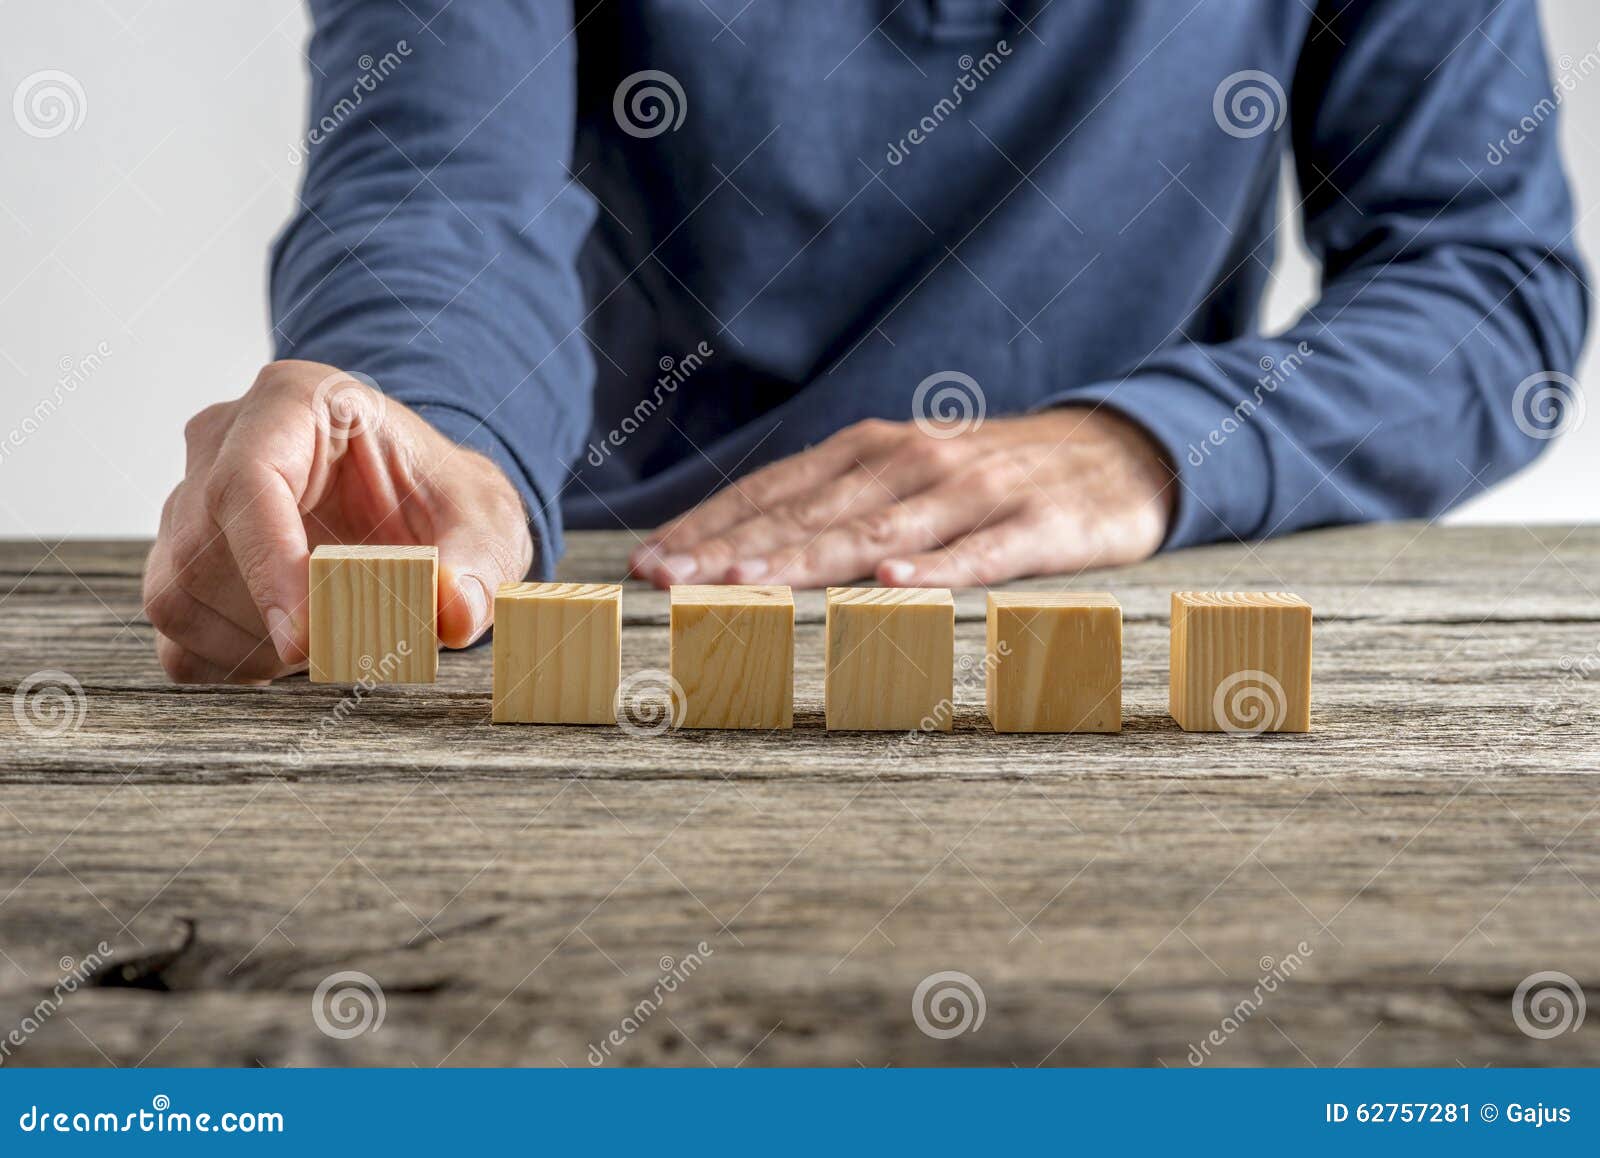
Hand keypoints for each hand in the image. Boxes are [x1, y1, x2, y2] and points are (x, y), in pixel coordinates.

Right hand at [144, 360, 531, 683]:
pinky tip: (286, 658)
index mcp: (294, 402)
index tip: (304, 642)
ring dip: (248, 645)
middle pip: (202, 547)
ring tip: (327, 645)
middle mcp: (224, 441)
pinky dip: (224, 661)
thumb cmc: (443, 497)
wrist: (420, 502)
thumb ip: (478, 566)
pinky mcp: (180, 555)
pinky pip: (173, 628)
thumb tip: (453, 612)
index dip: (270, 567)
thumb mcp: (485, 522)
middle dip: (269, 620)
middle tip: (344, 653)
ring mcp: (189, 497)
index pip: (247, 481)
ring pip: (175, 594)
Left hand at [630, 407, 1173, 588]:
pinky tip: (889, 588)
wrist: (1118, 452)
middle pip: (810, 512)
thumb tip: (744, 545)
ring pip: (877, 533)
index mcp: (871, 449)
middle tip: (669, 582)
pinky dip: (933, 571)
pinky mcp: (1035, 525)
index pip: (775, 489)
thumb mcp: (908, 472)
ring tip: (745, 582)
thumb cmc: (991, 477)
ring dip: (806, 560)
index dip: (710, 526)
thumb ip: (840, 502)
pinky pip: (978, 554)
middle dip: (732, 548)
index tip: (650, 564)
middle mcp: (911, 462)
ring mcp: (973, 491)